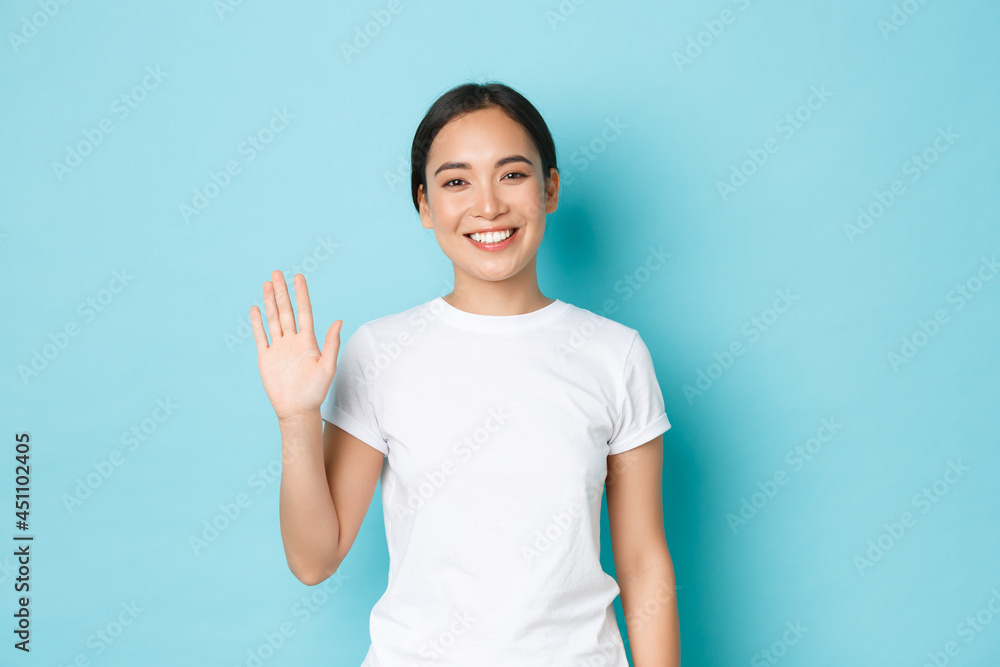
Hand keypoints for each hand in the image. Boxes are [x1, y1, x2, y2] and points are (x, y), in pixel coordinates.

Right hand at [251, 270, 342, 421]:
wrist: (297, 410)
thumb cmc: (315, 391)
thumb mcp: (327, 367)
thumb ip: (331, 343)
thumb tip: (339, 321)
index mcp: (308, 341)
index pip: (304, 311)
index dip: (301, 294)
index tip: (298, 277)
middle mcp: (293, 341)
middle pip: (286, 311)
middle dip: (281, 292)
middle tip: (276, 273)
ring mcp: (278, 348)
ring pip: (273, 319)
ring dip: (269, 302)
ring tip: (266, 283)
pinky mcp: (266, 357)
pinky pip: (261, 336)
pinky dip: (257, 322)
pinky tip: (256, 308)